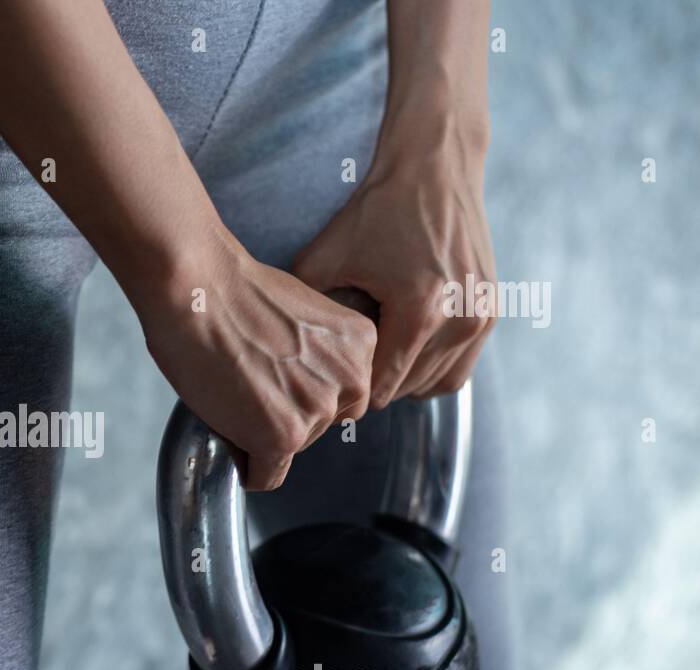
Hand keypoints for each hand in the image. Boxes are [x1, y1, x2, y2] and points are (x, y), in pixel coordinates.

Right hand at [132, 230, 376, 490]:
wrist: (196, 289)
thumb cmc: (231, 292)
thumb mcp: (303, 317)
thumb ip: (318, 354)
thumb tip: (300, 385)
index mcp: (361, 346)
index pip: (340, 398)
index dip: (299, 390)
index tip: (273, 373)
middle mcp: (351, 380)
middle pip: (319, 427)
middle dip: (283, 413)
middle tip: (247, 380)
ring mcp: (319, 411)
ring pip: (290, 449)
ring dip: (260, 432)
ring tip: (234, 391)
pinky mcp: (283, 436)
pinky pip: (265, 476)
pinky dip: (244, 463)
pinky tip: (227, 426)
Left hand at [291, 118, 495, 409]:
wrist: (435, 166)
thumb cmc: (377, 210)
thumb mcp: (323, 258)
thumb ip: (306, 311)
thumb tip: (291, 354)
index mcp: (420, 312)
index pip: (381, 386)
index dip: (351, 387)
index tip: (331, 376)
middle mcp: (459, 320)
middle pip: (407, 390)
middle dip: (375, 383)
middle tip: (348, 364)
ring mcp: (481, 317)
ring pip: (435, 385)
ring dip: (404, 379)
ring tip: (376, 356)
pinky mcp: (491, 311)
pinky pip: (460, 368)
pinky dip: (432, 368)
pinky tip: (404, 350)